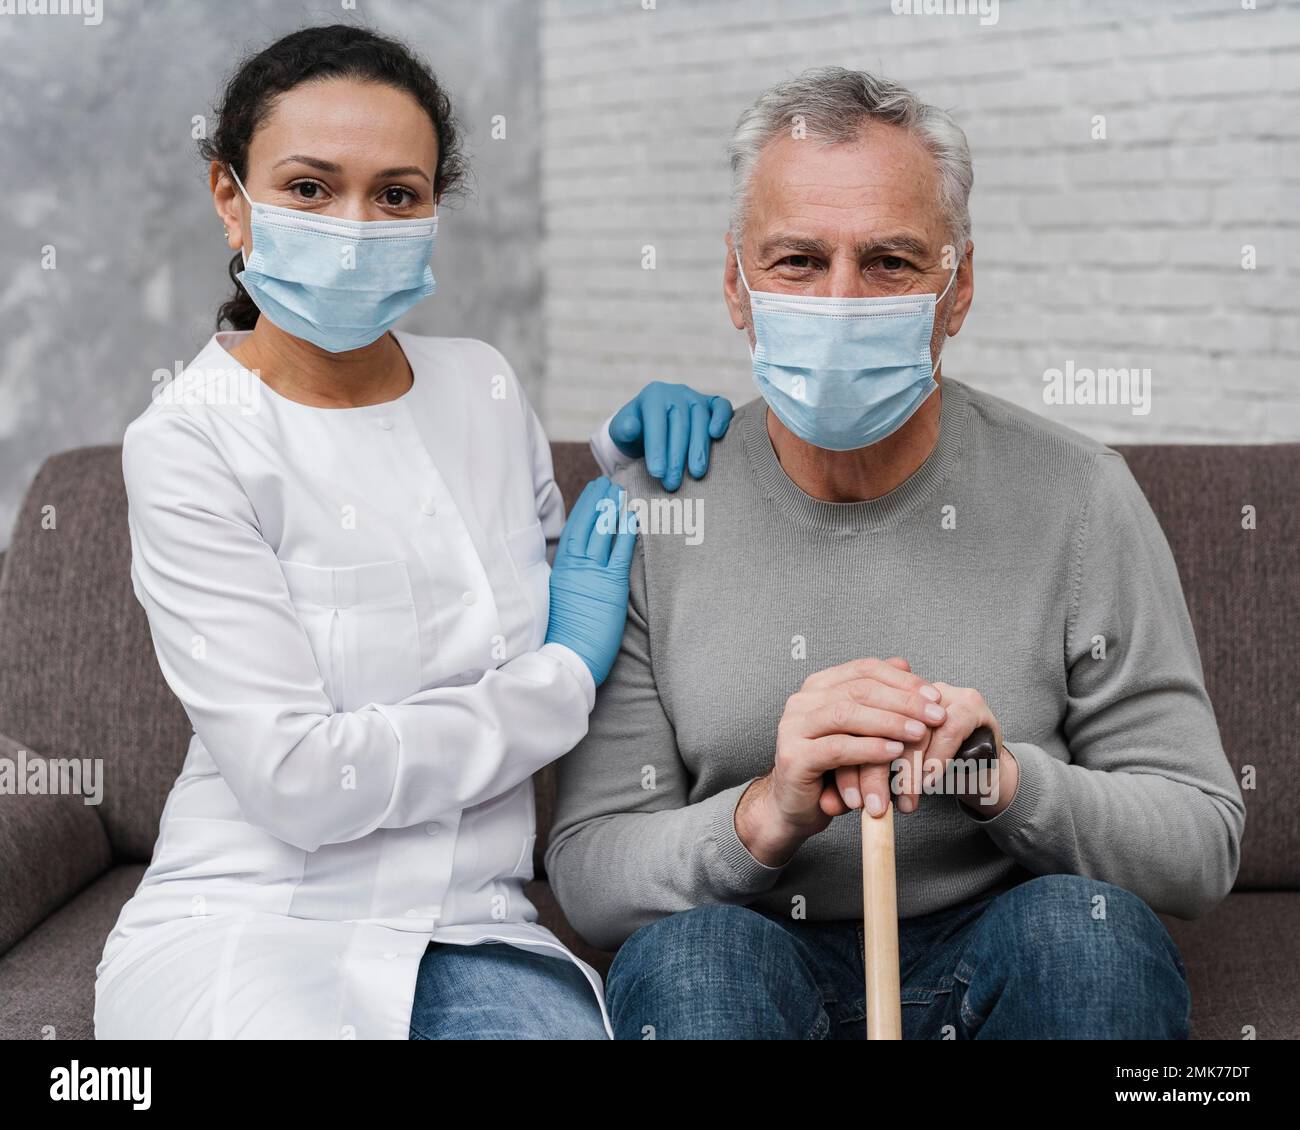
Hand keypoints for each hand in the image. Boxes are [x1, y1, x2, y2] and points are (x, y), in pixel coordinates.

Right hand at [544, 477, 638, 685]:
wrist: (568, 658)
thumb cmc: (565, 637)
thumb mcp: (560, 602)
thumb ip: (568, 582)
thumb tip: (574, 570)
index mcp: (560, 571)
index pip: (572, 533)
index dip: (582, 512)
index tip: (590, 496)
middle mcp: (573, 568)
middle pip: (585, 526)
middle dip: (595, 502)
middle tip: (605, 484)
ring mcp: (591, 575)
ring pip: (601, 534)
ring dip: (610, 510)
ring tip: (618, 492)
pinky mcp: (610, 586)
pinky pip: (619, 553)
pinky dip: (625, 533)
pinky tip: (631, 517)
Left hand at [609, 382, 732, 490]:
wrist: (652, 426)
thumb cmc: (637, 432)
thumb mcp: (623, 431)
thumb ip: (624, 429)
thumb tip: (631, 427)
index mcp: (653, 395)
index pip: (656, 422)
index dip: (657, 448)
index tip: (657, 473)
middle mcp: (676, 393)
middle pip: (679, 423)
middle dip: (676, 456)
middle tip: (672, 483)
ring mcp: (696, 397)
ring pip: (700, 419)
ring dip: (699, 448)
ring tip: (695, 474)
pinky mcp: (713, 403)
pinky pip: (722, 407)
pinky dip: (722, 419)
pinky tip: (716, 436)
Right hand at [734, 658, 944, 866]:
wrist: (796, 806)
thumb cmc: (831, 768)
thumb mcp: (859, 729)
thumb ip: (876, 698)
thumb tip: (904, 663)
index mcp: (818, 687)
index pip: (864, 669)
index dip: (902, 680)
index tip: (934, 696)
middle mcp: (802, 701)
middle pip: (859, 689)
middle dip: (904, 701)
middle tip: (936, 715)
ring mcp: (794, 727)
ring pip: (847, 714)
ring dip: (890, 722)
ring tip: (919, 733)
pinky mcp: (795, 756)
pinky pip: (837, 748)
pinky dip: (870, 749)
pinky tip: (894, 752)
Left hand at [824, 674, 1015, 817]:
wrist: (978, 775)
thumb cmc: (922, 775)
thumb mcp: (882, 777)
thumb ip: (855, 781)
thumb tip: (826, 804)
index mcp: (879, 698)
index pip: (854, 722)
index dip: (847, 763)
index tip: (844, 800)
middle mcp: (908, 690)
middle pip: (880, 722)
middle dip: (874, 770)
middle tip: (871, 806)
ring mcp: (941, 693)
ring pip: (914, 728)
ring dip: (907, 771)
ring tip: (903, 803)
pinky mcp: (971, 704)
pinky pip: (949, 729)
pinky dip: (936, 759)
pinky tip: (928, 784)